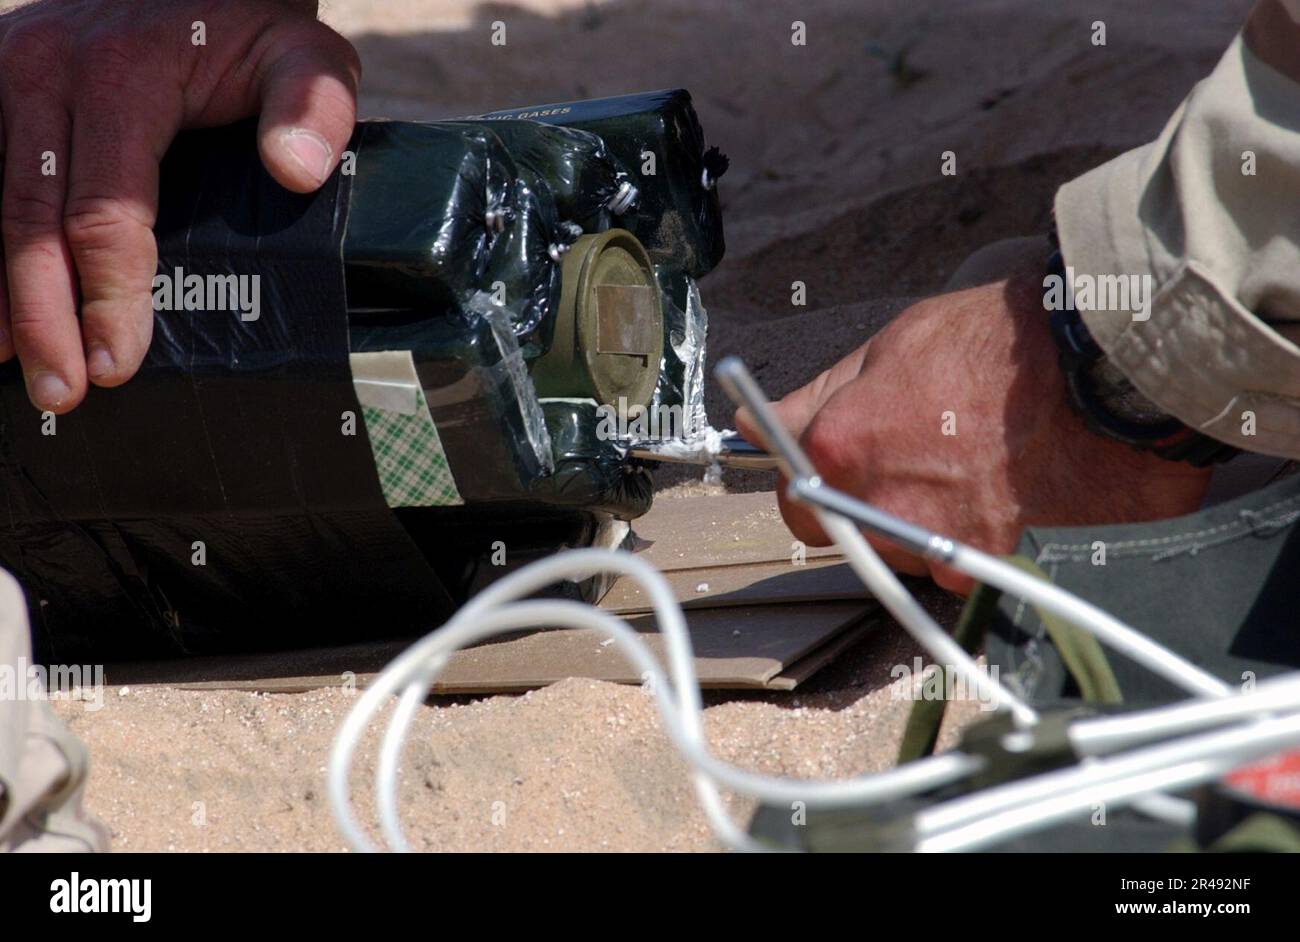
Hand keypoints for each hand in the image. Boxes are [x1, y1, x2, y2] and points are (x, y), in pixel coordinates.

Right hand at [0, 0, 359, 411]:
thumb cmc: (253, 28)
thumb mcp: (306, 56)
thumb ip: (312, 109)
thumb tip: (294, 172)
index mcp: (121, 75)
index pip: (108, 210)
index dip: (109, 294)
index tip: (118, 361)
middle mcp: (43, 70)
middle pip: (30, 218)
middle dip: (44, 316)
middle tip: (64, 391)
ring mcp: (7, 77)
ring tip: (14, 367)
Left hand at [736, 269, 1213, 593]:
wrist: (1117, 366)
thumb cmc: (1003, 342)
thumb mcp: (893, 345)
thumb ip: (816, 396)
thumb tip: (751, 422)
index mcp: (843, 451)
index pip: (794, 500)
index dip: (817, 480)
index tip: (848, 461)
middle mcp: (883, 514)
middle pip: (854, 534)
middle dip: (876, 503)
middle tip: (929, 455)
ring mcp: (943, 552)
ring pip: (913, 555)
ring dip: (932, 523)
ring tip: (984, 466)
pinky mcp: (1001, 574)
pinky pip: (970, 569)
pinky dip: (983, 539)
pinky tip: (1014, 491)